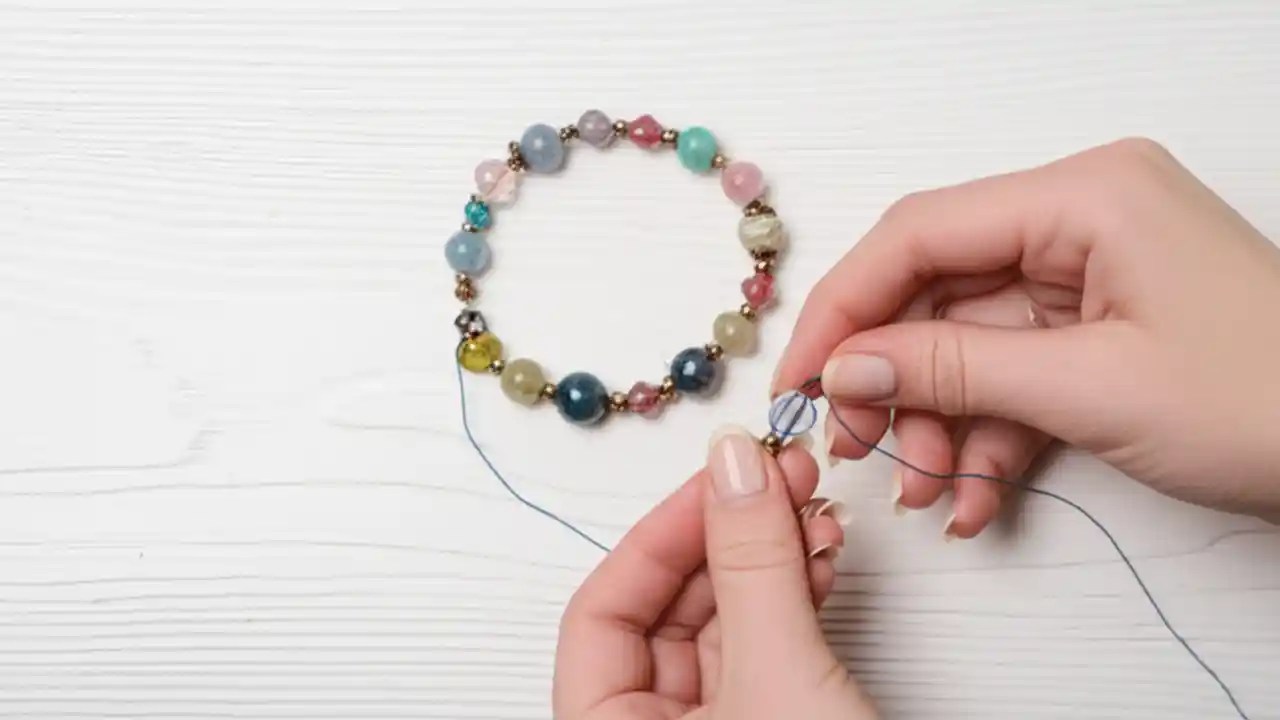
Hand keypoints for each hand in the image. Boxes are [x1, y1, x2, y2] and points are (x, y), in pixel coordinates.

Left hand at [553, 429, 876, 719]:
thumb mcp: (777, 675)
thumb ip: (753, 566)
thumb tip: (733, 464)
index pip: (601, 614)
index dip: (659, 537)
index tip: (719, 480)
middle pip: (668, 611)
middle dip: (732, 536)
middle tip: (782, 474)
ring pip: (724, 627)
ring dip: (772, 560)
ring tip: (814, 509)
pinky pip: (764, 649)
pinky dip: (793, 602)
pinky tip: (821, 559)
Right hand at [773, 138, 1279, 536]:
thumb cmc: (1272, 402)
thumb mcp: (1092, 389)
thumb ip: (955, 369)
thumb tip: (848, 365)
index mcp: (1085, 196)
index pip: (920, 234)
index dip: (844, 308)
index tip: (800, 377)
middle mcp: (1081, 222)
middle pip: (937, 290)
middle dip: (894, 378)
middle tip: (858, 445)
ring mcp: (1092, 276)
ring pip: (969, 343)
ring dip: (939, 421)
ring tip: (930, 492)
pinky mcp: (1102, 329)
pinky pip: (1014, 373)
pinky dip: (988, 435)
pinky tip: (976, 496)